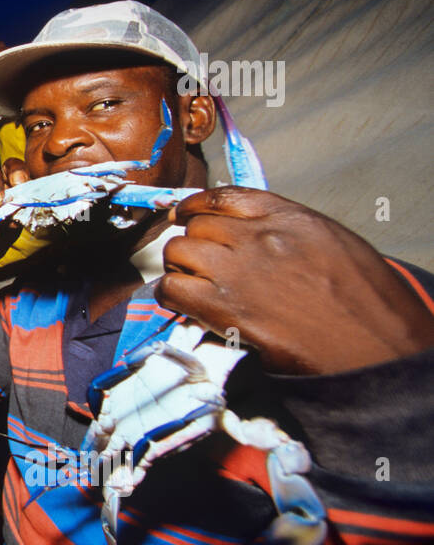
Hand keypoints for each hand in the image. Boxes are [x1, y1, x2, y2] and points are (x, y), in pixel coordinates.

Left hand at [158, 187, 433, 374]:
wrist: (374, 348)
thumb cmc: (367, 303)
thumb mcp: (335, 244)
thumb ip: (291, 233)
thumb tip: (254, 237)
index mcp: (290, 217)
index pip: (225, 197)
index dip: (197, 205)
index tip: (185, 214)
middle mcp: (259, 236)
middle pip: (196, 226)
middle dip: (191, 243)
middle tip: (196, 265)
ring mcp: (238, 270)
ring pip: (178, 252)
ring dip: (178, 268)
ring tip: (191, 286)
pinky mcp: (224, 307)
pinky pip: (172, 289)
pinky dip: (170, 295)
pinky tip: (183, 305)